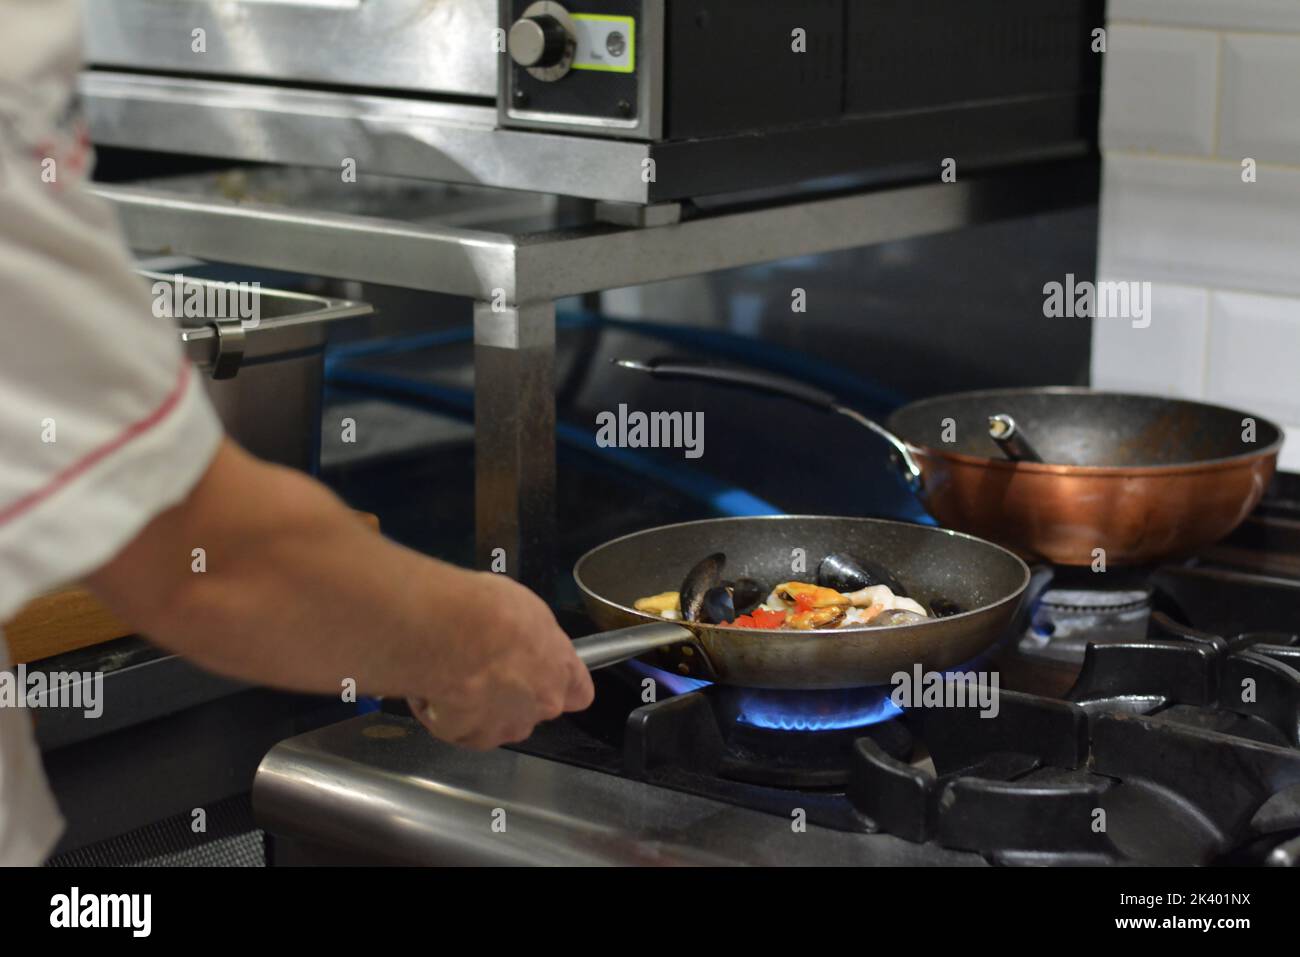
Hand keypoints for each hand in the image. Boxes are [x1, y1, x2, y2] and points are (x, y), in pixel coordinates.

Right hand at [410, 571, 593, 749]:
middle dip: (512, 695)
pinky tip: (435, 685)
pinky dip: (445, 712)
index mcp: (562, 671)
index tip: (543, 674)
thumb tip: (522, 636)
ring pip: (496, 724)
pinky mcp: (467, 735)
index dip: (558, 684)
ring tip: (456, 675)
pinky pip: (457, 727)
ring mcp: (504, 725)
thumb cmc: (490, 611)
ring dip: (479, 707)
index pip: (578, 693)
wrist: (448, 629)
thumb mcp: (527, 608)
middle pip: (533, 709)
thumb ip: (534, 638)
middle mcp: (540, 705)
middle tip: (486, 666)